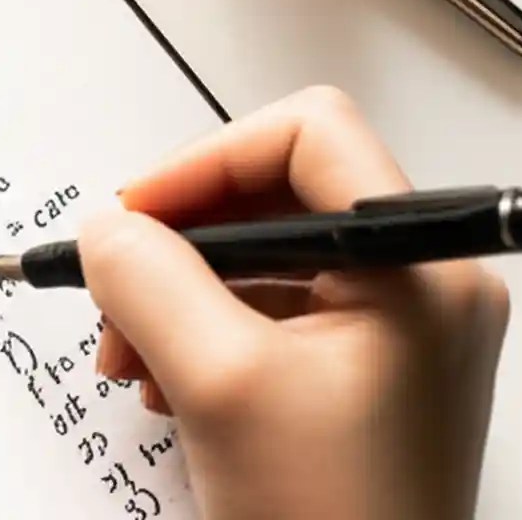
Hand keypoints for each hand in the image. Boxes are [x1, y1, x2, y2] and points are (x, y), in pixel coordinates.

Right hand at [81, 87, 508, 519]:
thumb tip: (104, 228)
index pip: (306, 136)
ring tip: (131, 357)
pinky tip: (166, 382)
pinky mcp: (355, 374)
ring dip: (175, 297)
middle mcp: (415, 288)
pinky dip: (199, 335)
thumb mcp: (220, 385)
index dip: (207, 161)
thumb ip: (152, 282)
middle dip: (176, 245)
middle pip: (272, 201)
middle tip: (115, 292)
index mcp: (417, 268)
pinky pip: (263, 316)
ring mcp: (388, 335)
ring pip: (257, 262)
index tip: (136, 214)